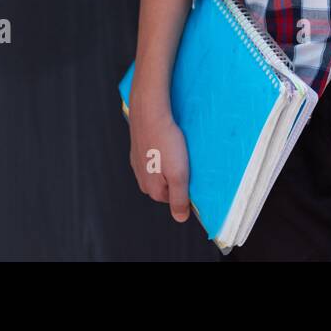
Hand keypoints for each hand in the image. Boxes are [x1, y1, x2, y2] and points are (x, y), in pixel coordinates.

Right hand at [128, 99, 191, 222]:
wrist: (150, 112)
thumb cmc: (166, 142)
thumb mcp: (179, 174)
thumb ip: (179, 199)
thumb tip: (181, 218)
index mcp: (152, 190)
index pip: (175, 199)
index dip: (186, 187)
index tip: (192, 173)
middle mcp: (142, 180)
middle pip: (166, 185)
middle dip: (177, 174)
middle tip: (185, 159)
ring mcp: (138, 164)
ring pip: (160, 170)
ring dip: (169, 162)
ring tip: (176, 148)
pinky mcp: (138, 149)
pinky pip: (154, 156)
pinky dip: (161, 151)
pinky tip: (167, 141)